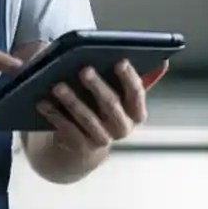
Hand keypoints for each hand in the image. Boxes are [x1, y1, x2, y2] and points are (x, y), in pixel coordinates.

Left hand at [35, 59, 168, 153]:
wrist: (76, 145)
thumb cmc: (96, 105)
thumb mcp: (112, 90)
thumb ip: (128, 76)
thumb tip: (164, 62)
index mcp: (135, 110)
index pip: (137, 93)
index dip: (130, 78)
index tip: (119, 61)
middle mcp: (123, 127)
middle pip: (112, 105)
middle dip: (98, 86)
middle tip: (84, 69)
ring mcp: (102, 140)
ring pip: (88, 119)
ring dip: (72, 101)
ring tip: (57, 85)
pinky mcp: (81, 148)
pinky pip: (68, 130)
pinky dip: (55, 115)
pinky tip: (43, 102)